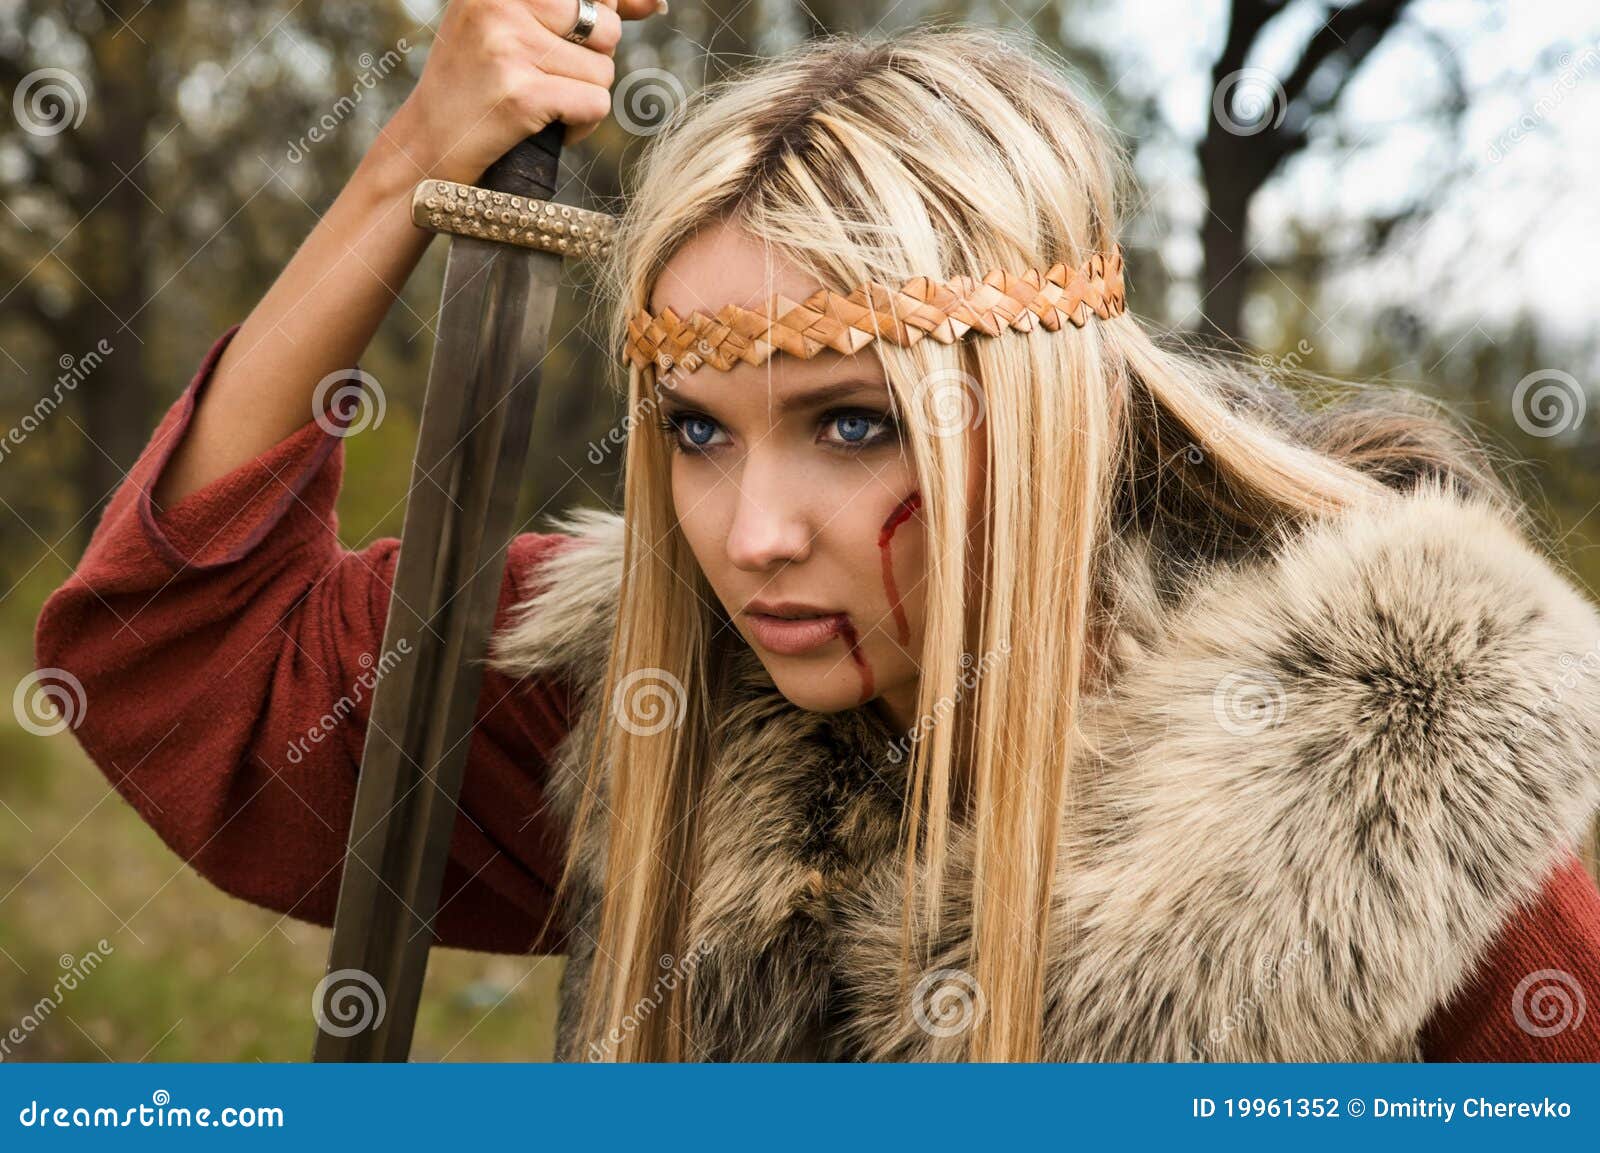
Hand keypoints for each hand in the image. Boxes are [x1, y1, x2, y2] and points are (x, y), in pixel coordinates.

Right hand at [386, 0, 665, 183]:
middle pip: (604, 28)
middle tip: (548, 77)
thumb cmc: (478, 85)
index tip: (650, 5)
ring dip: (583, 96)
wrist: (426, 145)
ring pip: (603, 71)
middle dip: (592, 61)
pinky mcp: (520, 94)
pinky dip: (580, 125)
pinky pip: (594, 105)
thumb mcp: (512, 27)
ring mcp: (508, 47)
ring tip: (539, 103)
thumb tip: (651, 1)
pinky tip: (544, 125)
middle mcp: (500, 4)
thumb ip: (576, 9)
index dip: (620, 2)